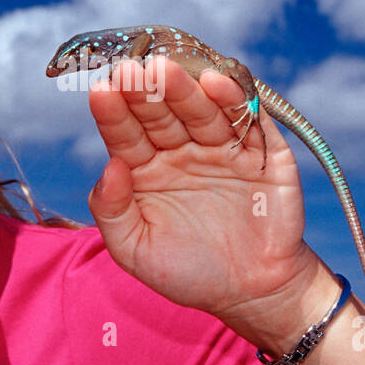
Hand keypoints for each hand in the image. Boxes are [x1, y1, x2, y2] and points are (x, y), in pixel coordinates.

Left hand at [85, 55, 325, 344]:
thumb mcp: (135, 251)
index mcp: (146, 169)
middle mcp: (182, 150)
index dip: (114, 112)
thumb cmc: (188, 271)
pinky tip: (215, 82)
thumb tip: (108, 165)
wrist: (254, 294)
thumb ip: (112, 211)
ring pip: (201, 111)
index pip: (126, 133)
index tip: (101, 90)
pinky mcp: (263, 152)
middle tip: (133, 69)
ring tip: (165, 70)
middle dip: (147, 91)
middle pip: (162, 114)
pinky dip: (234, 99)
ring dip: (184, 90)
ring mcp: (222, 148)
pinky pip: (248, 121)